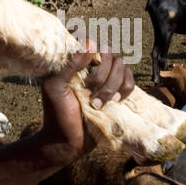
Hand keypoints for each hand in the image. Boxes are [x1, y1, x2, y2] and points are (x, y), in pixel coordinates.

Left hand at [35, 41, 135, 163]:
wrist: (68, 141)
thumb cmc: (57, 113)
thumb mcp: (55, 87)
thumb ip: (69, 65)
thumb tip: (90, 43)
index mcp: (75, 62)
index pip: (91, 42)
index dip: (93, 53)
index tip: (85, 71)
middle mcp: (92, 67)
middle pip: (109, 54)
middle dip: (101, 75)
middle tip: (88, 93)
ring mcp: (106, 79)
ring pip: (122, 66)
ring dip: (111, 86)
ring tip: (98, 104)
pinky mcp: (118, 92)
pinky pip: (130, 80)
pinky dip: (125, 89)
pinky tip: (115, 101)